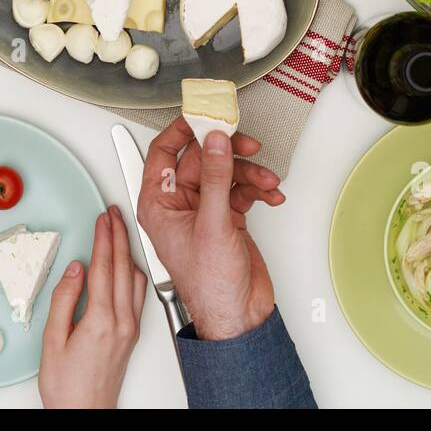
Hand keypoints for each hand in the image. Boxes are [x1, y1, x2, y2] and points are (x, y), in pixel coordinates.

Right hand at [38, 206, 146, 408]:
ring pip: (135, 279)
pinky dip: (133, 272)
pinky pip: (138, 294)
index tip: (102, 218)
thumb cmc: (66, 385)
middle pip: (123, 267)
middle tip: (113, 214)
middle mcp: (122, 321)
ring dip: (127, 252)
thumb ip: (64, 299)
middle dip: (118, 236)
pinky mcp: (132, 334)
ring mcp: (131, 328)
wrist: (84, 413)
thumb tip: (74, 268)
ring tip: (119, 232)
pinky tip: (126, 265)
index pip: (104, 267)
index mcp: (101, 320)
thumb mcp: (53, 340)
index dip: (103, 238)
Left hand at [136, 119, 284, 340]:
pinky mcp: (226, 218)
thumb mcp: (212, 224)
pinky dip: (258, 189)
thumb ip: (216, 177)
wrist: (239, 316)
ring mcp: (204, 211)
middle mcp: (179, 205)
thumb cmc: (210, 286)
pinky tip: (271, 196)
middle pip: (202, 159)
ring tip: (266, 181)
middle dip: (229, 152)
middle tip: (247, 144)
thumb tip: (215, 141)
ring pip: (226, 173)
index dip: (183, 130)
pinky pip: (242, 190)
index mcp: (159, 204)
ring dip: (250, 174)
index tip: (204, 114)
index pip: (164, 153)